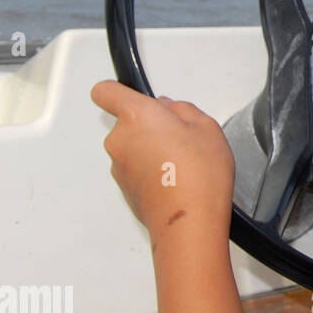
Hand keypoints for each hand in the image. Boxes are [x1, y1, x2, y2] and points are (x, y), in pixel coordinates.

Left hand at [91, 80, 235, 244]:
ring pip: (133, 148)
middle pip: (128, 122)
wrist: (189, 220)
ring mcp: (119, 166)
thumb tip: (171, 110)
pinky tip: (178, 180)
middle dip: (152, 126)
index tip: (129, 94)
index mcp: (137, 116)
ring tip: (184, 163)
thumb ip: (184, 109)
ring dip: (152, 150)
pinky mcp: (125, 188)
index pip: (106, 92)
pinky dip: (152, 171)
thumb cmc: (199, 174)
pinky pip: (137, 170)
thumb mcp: (207, 127)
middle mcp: (120, 139)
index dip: (117, 91)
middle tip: (182, 137)